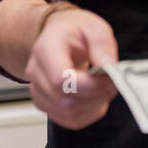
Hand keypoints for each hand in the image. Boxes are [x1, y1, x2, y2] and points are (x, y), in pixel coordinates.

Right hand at [25, 7, 118, 128]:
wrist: (59, 35)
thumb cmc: (74, 31)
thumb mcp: (94, 27)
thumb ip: (103, 46)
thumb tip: (109, 69)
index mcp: (45, 49)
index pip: (61, 80)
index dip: (90, 86)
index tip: (109, 78)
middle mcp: (36, 72)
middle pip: (66, 101)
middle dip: (97, 96)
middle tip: (111, 81)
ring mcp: (38, 91)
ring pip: (70, 114)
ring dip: (95, 105)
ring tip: (102, 86)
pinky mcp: (46, 105)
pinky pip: (70, 120)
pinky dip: (89, 113)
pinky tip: (94, 96)